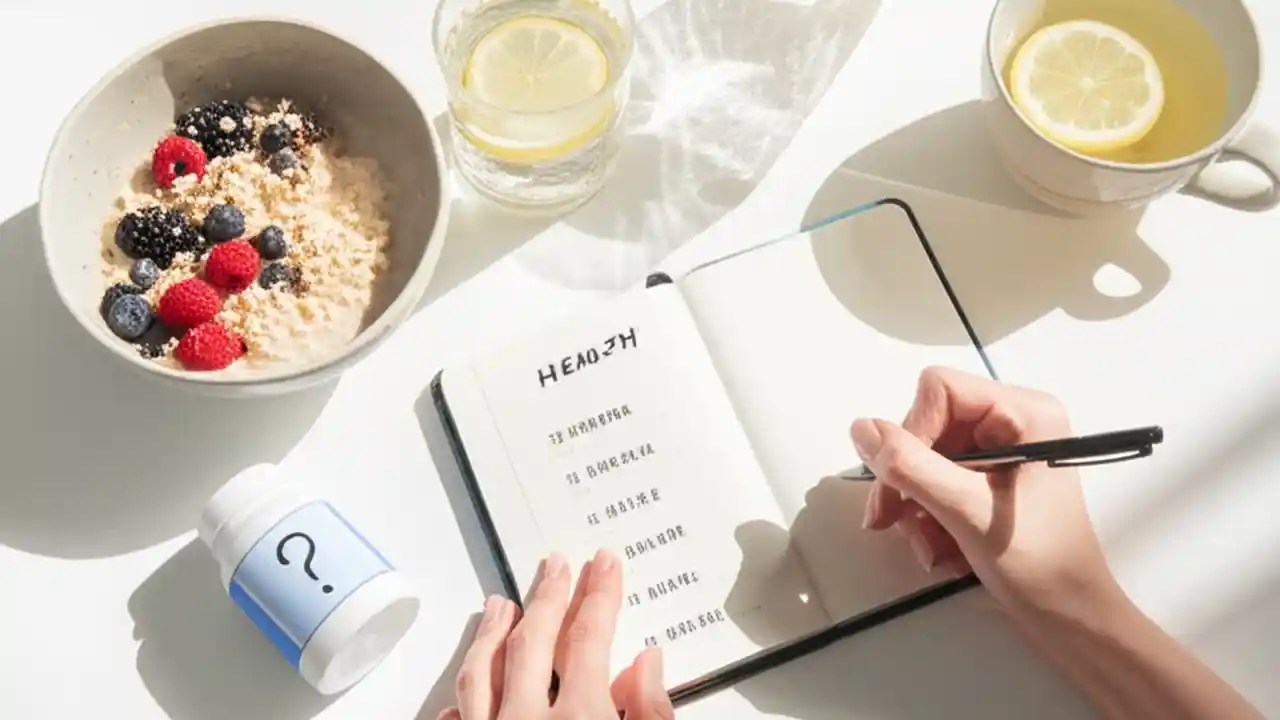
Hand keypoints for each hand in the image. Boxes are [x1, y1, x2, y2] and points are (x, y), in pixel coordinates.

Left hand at [438, 549, 673, 719]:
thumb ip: (649, 715)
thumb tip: (646, 665)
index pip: (588, 640)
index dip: (600, 597)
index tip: (606, 565)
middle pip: (531, 642)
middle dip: (547, 597)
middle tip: (557, 565)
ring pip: (481, 673)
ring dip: (492, 633)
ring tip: (499, 605)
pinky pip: (458, 718)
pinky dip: (463, 698)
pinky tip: (467, 686)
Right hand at [854, 366, 1122, 623]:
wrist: (1071, 619)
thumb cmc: (1038, 564)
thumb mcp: (968, 512)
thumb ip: (912, 468)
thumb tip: (861, 429)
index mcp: (1025, 413)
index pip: (940, 391)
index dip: (910, 433)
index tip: (898, 484)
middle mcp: (1013, 422)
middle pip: (928, 426)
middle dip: (907, 479)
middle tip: (890, 522)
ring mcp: (1001, 453)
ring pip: (925, 458)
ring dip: (915, 506)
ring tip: (930, 548)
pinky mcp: (989, 481)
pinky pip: (937, 482)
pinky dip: (928, 517)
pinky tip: (941, 550)